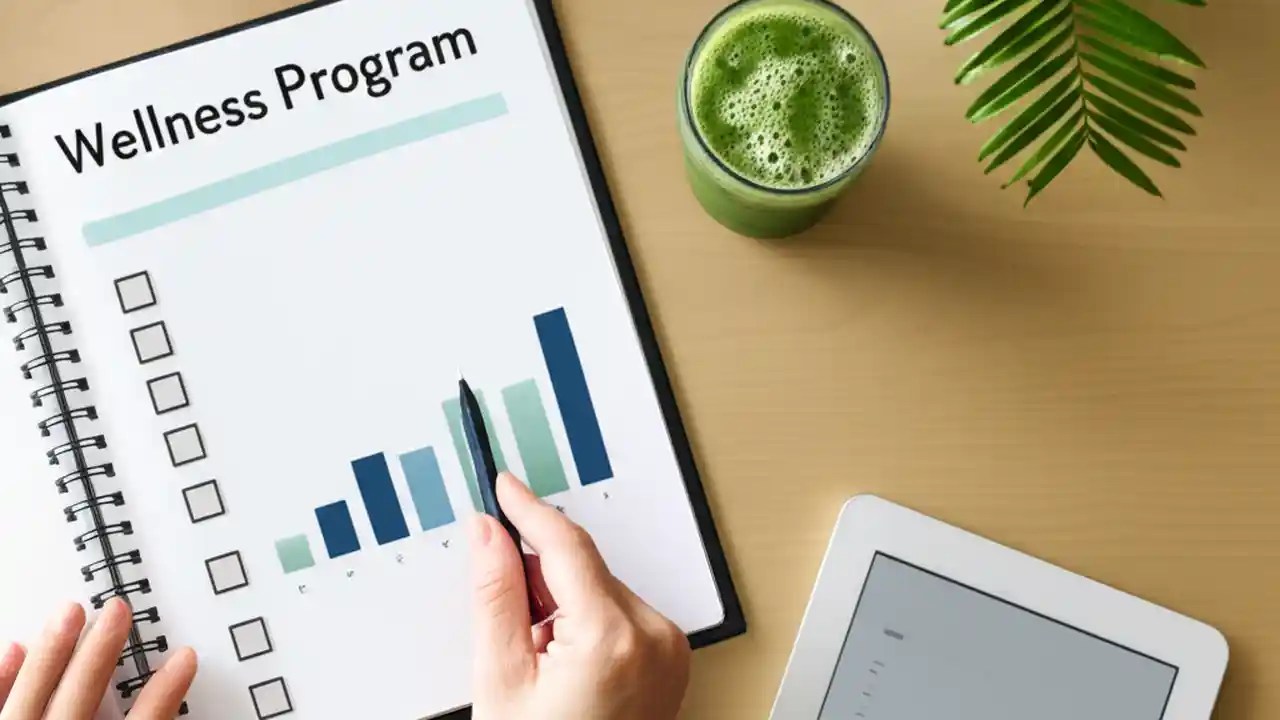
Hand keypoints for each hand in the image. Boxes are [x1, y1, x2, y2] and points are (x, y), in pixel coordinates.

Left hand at [0, 599, 195, 719]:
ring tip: (69, 611)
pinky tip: (16, 647)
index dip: (164, 693)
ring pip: (35, 692)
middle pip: (82, 695)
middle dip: (100, 651)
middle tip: (117, 611)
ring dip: (53, 651)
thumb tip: (181, 713)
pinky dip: (4, 676)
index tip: (184, 659)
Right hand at [470, 473, 690, 719]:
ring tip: (543, 669)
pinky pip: (621, 616)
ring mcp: (669, 650)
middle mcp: (654, 637)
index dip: (528, 509)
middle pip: (582, 570)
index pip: (566, 545)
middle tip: (511, 634)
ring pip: (600, 591)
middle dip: (538, 586)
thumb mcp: (500, 680)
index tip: (505, 486)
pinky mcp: (671, 659)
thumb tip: (490, 533)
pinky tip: (567, 669)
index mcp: (613, 637)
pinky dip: (587, 627)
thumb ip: (495, 595)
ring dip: (563, 610)